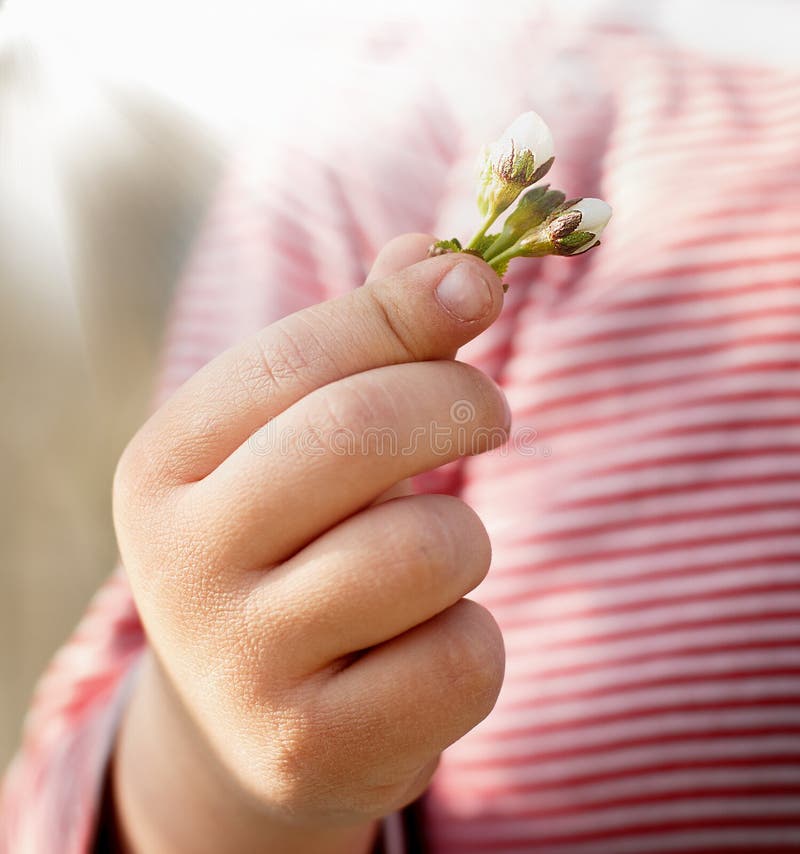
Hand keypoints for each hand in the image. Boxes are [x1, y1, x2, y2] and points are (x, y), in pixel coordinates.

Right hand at [111, 234, 508, 852]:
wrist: (253, 717)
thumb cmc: (293, 547)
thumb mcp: (298, 444)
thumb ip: (367, 344)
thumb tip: (447, 260)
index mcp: (164, 466)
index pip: (298, 356)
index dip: (406, 311)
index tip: (476, 287)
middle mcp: (181, 563)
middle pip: (359, 434)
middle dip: (461, 402)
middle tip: (489, 412)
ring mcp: (240, 664)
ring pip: (429, 549)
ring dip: (465, 539)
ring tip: (429, 560)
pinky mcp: (311, 748)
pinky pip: (461, 656)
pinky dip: (473, 638)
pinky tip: (422, 648)